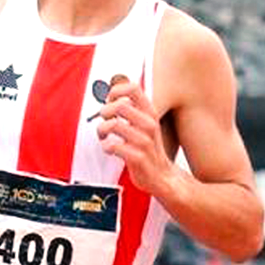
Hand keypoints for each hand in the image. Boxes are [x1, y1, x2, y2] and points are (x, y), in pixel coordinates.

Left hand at [95, 77, 173, 195]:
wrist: (163, 177)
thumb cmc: (149, 149)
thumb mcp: (145, 123)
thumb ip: (132, 108)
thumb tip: (112, 91)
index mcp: (150, 112)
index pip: (133, 88)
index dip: (116, 91)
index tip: (110, 101)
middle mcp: (149, 124)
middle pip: (120, 105)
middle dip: (105, 112)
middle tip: (105, 120)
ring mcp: (144, 142)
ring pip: (114, 125)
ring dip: (102, 130)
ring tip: (104, 136)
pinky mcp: (138, 158)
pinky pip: (113, 146)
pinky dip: (105, 146)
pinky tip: (109, 149)